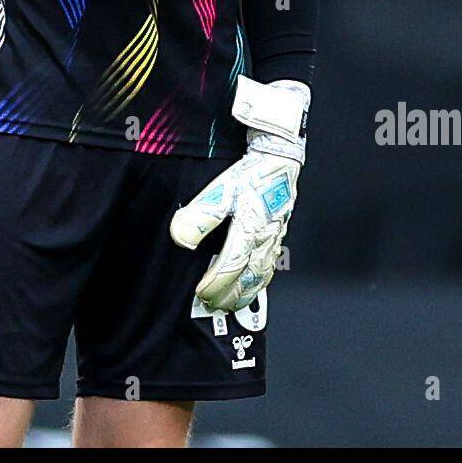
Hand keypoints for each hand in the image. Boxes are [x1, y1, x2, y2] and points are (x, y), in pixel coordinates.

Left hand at [170, 77, 307, 311]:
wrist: (279, 156)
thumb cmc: (252, 172)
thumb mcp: (220, 190)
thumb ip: (201, 215)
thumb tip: (182, 237)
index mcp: (249, 230)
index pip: (230, 268)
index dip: (215, 285)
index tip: (201, 293)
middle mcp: (264, 239)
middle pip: (248, 279)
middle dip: (229, 296)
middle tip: (212, 305)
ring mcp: (274, 238)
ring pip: (261, 276)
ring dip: (245, 293)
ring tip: (230, 303)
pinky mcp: (278, 233)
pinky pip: (270, 266)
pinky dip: (259, 281)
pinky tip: (252, 284)